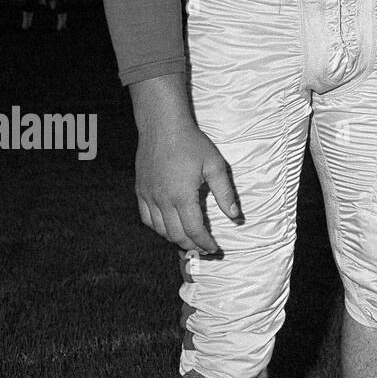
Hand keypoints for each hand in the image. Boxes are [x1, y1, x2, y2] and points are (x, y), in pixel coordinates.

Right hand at [136, 118, 241, 254]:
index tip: (215, 249)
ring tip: (190, 241)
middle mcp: (162, 200)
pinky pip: (147, 218)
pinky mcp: (140, 191)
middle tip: (205, 249)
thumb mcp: (215, 165)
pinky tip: (168, 228)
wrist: (163, 127)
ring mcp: (148, 197)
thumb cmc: (192, 144)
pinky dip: (158, 229)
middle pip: (176, 235)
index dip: (205, 243)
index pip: (194, 230)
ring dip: (175, 239)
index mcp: (182, 196)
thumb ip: (225, 193)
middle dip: (192, 246)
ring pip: (160, 230)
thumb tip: (235, 216)